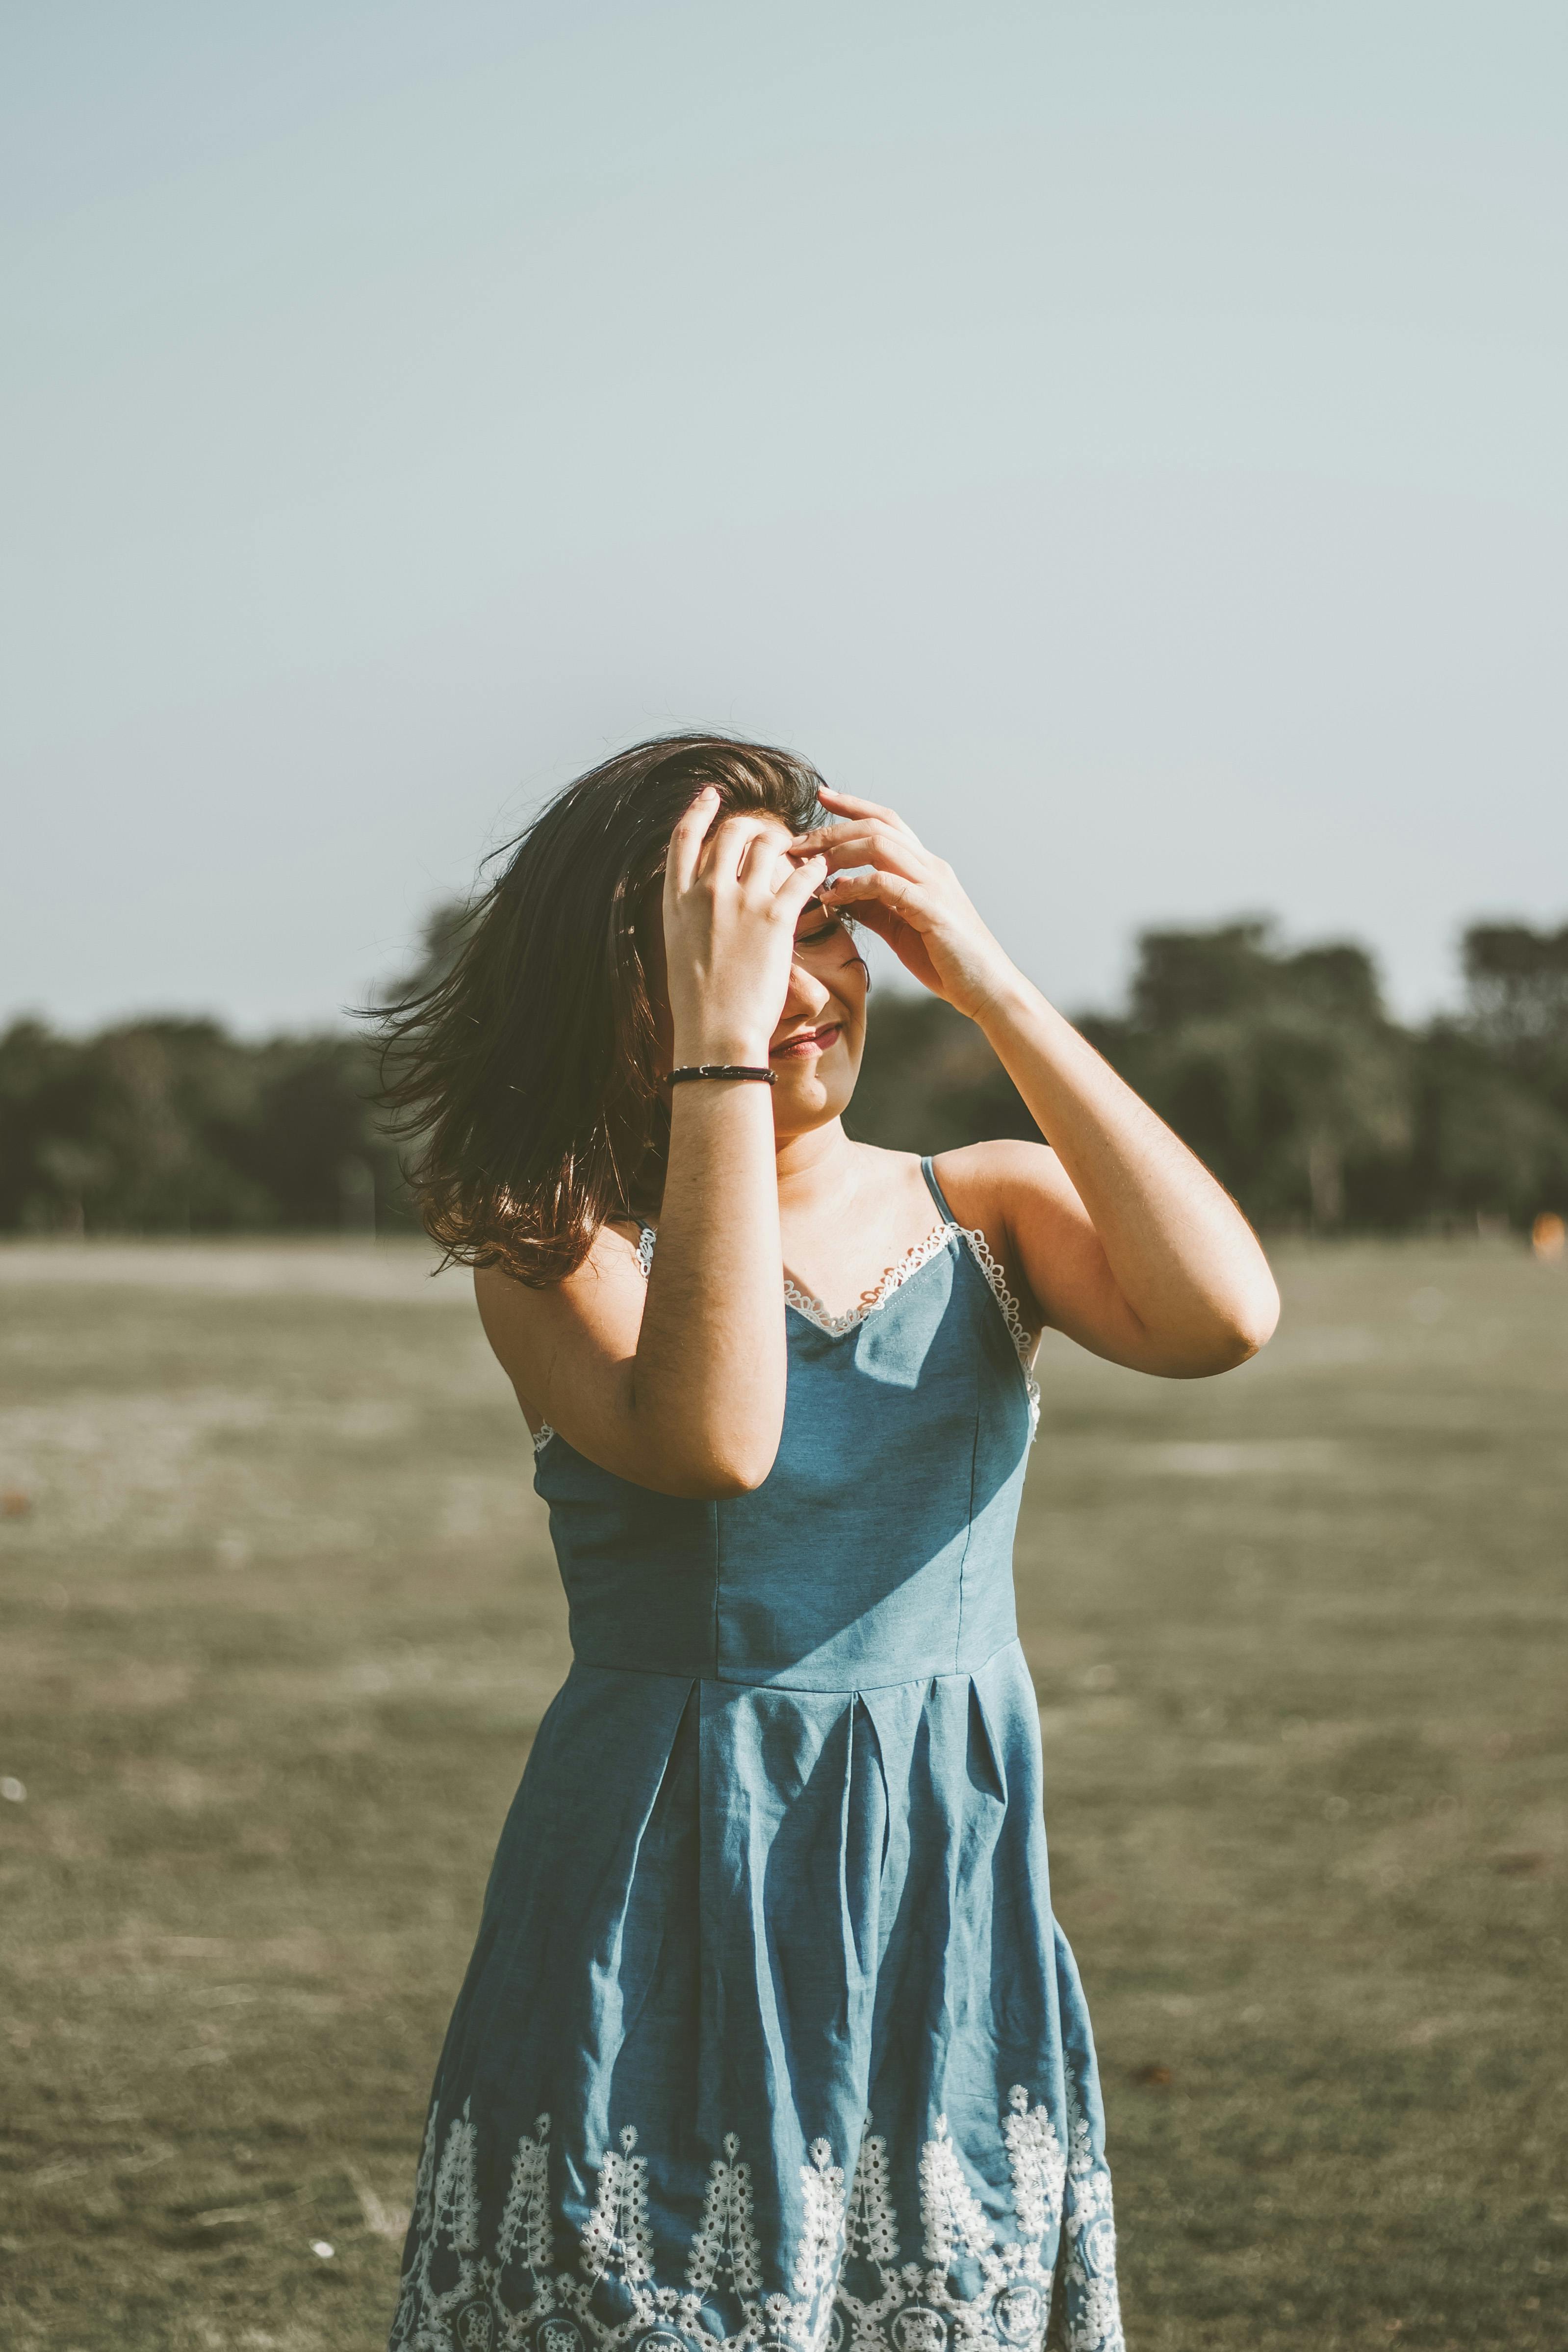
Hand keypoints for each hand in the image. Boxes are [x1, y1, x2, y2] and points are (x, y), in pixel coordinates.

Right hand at [662, 789, 827, 1063]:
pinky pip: (802, 876)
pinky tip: (823, 870)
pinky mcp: (775, 919)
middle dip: (753, 827)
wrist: (715, 1034)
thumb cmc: (697, 1003)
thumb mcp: (679, 948)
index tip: (711, 795)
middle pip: (732, 833)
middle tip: (771, 835)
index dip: (699, 810)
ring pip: (768, 846)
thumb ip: (689, 915)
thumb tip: (702, 899)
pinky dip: (815, 869)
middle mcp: (706, 892)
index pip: (683, 838)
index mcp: (676, 900)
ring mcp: (741, 902)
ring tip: (801, 851)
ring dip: (788, 844)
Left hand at [812, 788, 1017, 1018]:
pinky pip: (886, 884)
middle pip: (877, 827)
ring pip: (880, 846)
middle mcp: (932, 868)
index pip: (887, 822)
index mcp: (926, 868)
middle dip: (832, 829)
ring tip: (809, 867)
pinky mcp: (933, 910)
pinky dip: (854, 886)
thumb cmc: (945, 961)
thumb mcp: (900, 927)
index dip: (853, 806)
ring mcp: (934, 885)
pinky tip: (832, 898)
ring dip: (838, 852)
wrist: (987, 989)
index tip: (822, 795)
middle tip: (797, 840)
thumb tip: (839, 889)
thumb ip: (873, 905)